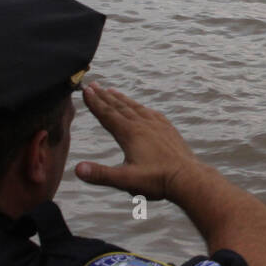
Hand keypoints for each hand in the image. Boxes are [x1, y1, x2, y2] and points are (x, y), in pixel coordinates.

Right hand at [75, 83, 200, 200]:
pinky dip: (140, 107)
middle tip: (93, 84)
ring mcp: (157, 125)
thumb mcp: (126, 180)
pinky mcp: (168, 129)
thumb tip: (77, 169)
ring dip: (121, 99)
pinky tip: (141, 108)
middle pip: (119, 107)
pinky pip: (151, 113)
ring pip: (135, 107)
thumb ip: (101, 174)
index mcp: (130, 134)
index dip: (94, 102)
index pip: (107, 114)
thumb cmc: (157, 180)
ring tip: (112, 90)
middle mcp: (143, 125)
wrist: (188, 178)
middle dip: (104, 96)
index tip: (85, 90)